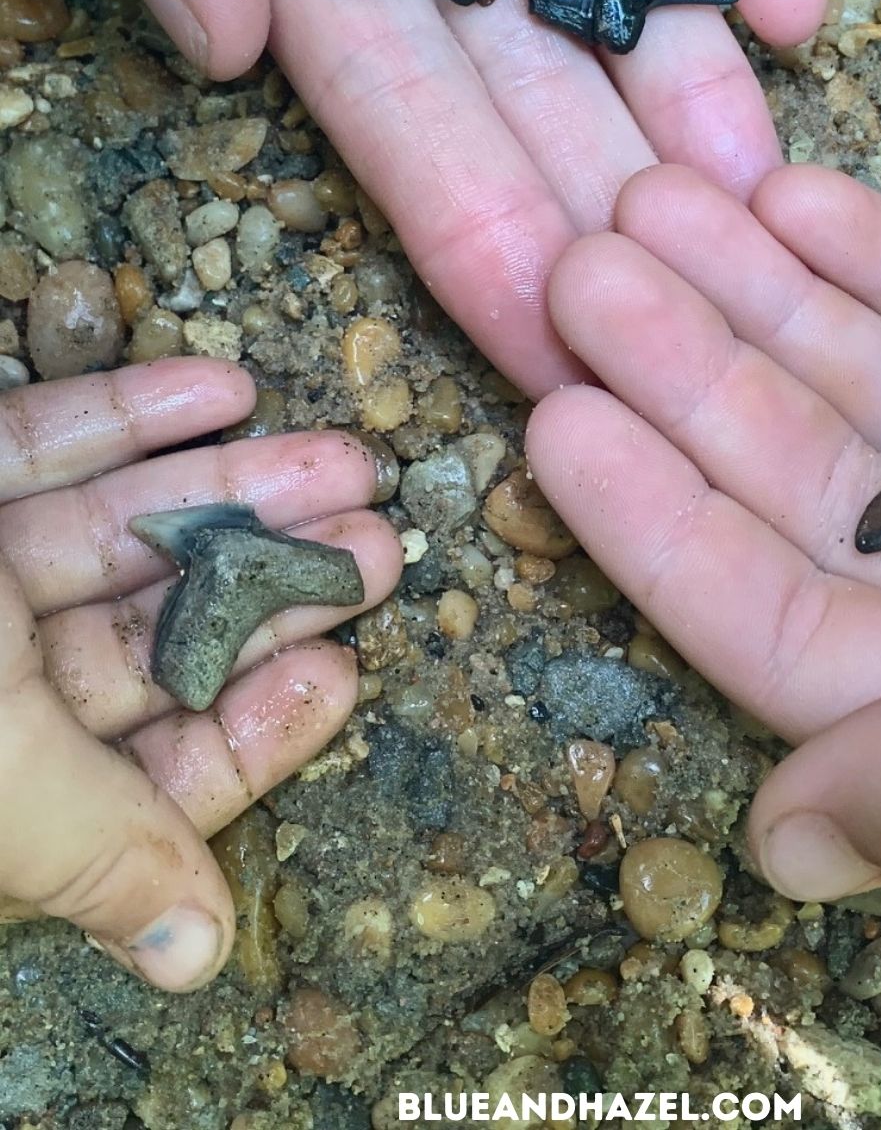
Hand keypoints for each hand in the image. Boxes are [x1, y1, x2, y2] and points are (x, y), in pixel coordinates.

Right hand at [0, 359, 401, 989]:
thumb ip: (87, 852)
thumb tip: (200, 960)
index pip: (135, 776)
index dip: (246, 728)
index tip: (345, 667)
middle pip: (139, 637)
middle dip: (262, 584)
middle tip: (380, 539)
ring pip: (103, 531)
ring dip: (224, 489)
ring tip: (337, 453)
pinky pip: (29, 440)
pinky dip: (123, 414)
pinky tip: (221, 386)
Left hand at [527, 163, 880, 896]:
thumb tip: (770, 848)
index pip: (789, 636)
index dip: (666, 534)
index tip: (558, 431)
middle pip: (811, 485)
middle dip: (690, 374)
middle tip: (572, 267)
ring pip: (876, 383)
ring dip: (758, 290)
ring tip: (647, 198)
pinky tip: (781, 193)